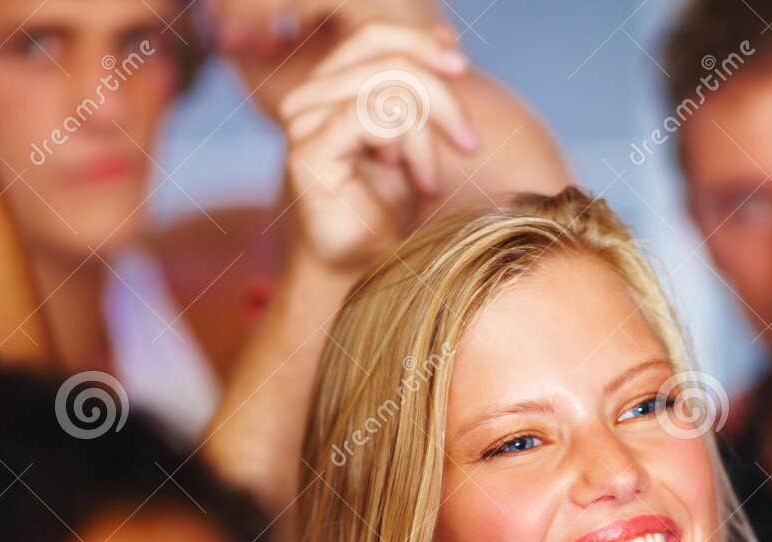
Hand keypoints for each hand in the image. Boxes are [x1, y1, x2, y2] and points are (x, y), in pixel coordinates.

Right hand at [246, 20, 478, 268]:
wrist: (357, 274)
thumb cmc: (382, 214)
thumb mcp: (413, 141)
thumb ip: (420, 94)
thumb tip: (447, 42)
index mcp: (328, 89)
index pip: (373, 37)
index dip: (421, 44)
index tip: (461, 67)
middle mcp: (308, 99)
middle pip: (387, 59)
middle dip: (441, 97)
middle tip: (468, 142)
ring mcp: (303, 123)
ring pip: (388, 89)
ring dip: (426, 137)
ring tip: (428, 181)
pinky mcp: (309, 151)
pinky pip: (374, 117)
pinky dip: (410, 148)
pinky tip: (415, 182)